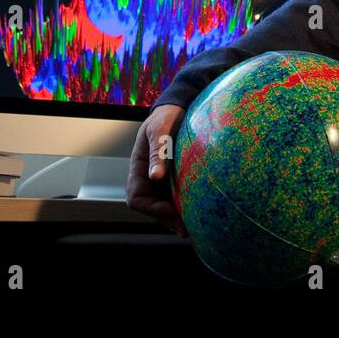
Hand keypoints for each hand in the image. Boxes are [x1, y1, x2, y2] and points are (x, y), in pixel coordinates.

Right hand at [126, 104, 188, 237]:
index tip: (170, 211)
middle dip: (168, 219)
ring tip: (196, 227)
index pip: (136, 198)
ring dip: (178, 217)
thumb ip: (157, 152)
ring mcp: (163, 180)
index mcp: (138, 168)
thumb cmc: (166, 116)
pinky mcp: (178, 178)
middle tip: (187, 230)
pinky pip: (179, 196)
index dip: (151, 209)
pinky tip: (201, 212)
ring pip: (166, 205)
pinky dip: (187, 206)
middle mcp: (149, 178)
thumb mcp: (160, 130)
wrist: (179, 107)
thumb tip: (155, 177)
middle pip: (152, 207)